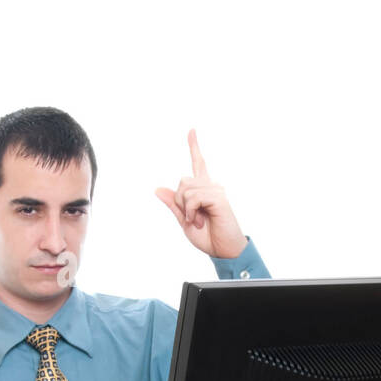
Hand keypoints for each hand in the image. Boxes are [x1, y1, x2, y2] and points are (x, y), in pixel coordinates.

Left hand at [155, 129, 246, 259]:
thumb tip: (158, 189)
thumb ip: (174, 204)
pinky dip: (191, 212)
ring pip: (185, 189)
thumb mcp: (185, 220)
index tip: (192, 130)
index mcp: (203, 190)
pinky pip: (193, 198)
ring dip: (186, 209)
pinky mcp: (218, 198)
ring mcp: (216, 190)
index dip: (194, 146)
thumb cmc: (208, 236)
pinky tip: (201, 221)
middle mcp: (211, 186)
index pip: (198, 163)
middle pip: (182, 181)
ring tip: (199, 221)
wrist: (223, 250)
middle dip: (179, 202)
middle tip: (192, 218)